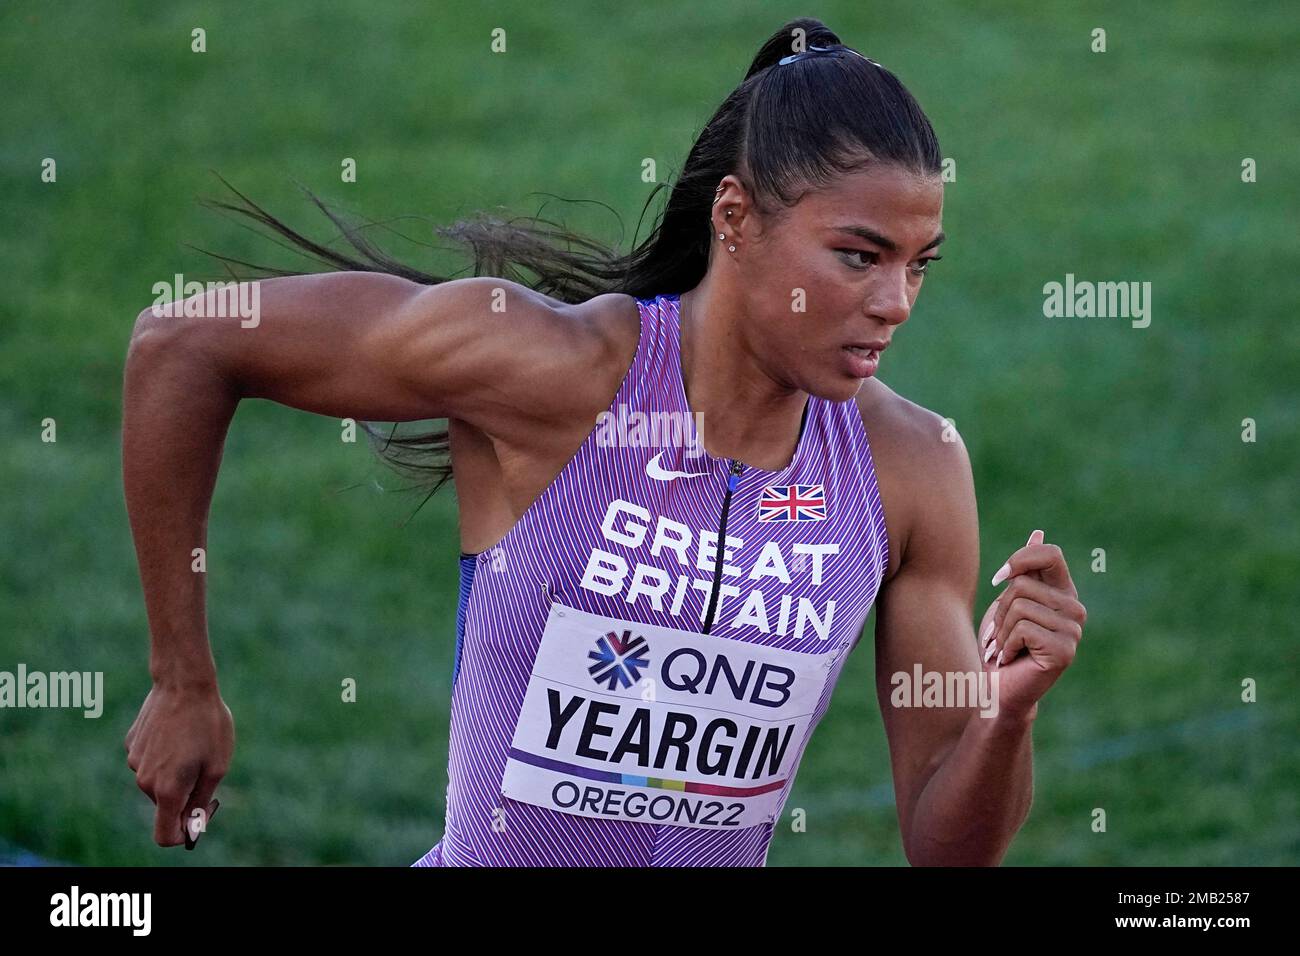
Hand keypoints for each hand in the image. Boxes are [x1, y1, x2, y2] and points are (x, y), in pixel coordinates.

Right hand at [125, 681, 234, 847]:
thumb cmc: (208, 724)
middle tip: (207, 770)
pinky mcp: (132, 744)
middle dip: (185, 797)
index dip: (184, 834)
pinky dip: (166, 755)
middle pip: (165, 805)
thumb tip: (193, 827)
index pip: (165, 835)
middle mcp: (144, 780)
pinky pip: (151, 760)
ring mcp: (134, 761)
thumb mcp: (217, 766)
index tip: (199, 818)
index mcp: (166, 790)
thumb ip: (201, 801)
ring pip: (158, 781)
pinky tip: (178, 731)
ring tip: (193, 743)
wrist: (184, 683)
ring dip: (177, 772)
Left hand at [977, 530, 1086, 720]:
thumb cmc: (1001, 643)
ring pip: (1019, 607)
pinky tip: (1012, 658)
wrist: (997, 687)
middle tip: (1002, 633)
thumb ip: (1025, 570)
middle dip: (1000, 609)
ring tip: (1006, 646)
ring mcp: (1073, 631)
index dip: (1020, 560)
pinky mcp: (1065, 651)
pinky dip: (1006, 645)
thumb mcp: (1009, 600)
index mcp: (1063, 591)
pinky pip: (1023, 629)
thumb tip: (1038, 532)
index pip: (1050, 553)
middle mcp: (1075, 608)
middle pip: (1022, 585)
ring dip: (1001, 629)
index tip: (999, 578)